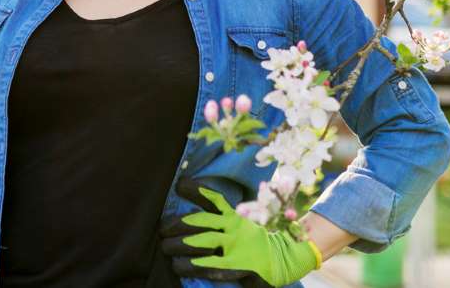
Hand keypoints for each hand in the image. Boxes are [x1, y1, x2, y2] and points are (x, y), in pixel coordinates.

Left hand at [160, 176, 320, 286]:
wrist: (288, 259)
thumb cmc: (257, 242)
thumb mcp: (242, 224)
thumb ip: (222, 218)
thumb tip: (197, 208)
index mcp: (234, 215)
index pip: (213, 198)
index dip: (195, 190)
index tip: (179, 185)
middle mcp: (234, 227)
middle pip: (199, 222)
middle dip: (177, 225)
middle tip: (162, 230)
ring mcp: (237, 246)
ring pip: (202, 242)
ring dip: (180, 245)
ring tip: (166, 249)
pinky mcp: (240, 266)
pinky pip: (213, 266)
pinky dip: (194, 265)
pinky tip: (180, 266)